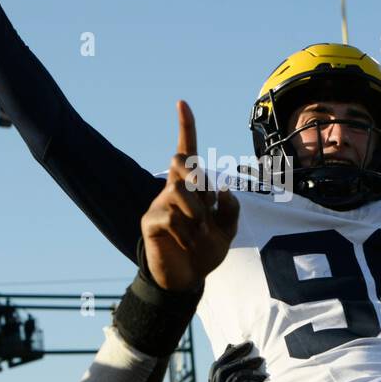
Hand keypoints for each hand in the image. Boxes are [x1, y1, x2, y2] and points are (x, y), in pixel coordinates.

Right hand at [141, 101, 239, 291]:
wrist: (186, 278)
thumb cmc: (204, 250)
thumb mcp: (227, 231)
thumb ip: (231, 210)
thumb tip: (224, 190)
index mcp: (193, 187)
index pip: (189, 151)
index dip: (186, 127)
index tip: (182, 103)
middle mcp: (173, 190)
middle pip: (180, 160)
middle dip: (196, 174)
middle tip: (206, 202)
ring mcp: (159, 204)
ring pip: (179, 192)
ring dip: (196, 214)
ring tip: (199, 233)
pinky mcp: (150, 222)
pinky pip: (170, 218)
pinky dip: (185, 232)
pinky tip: (186, 243)